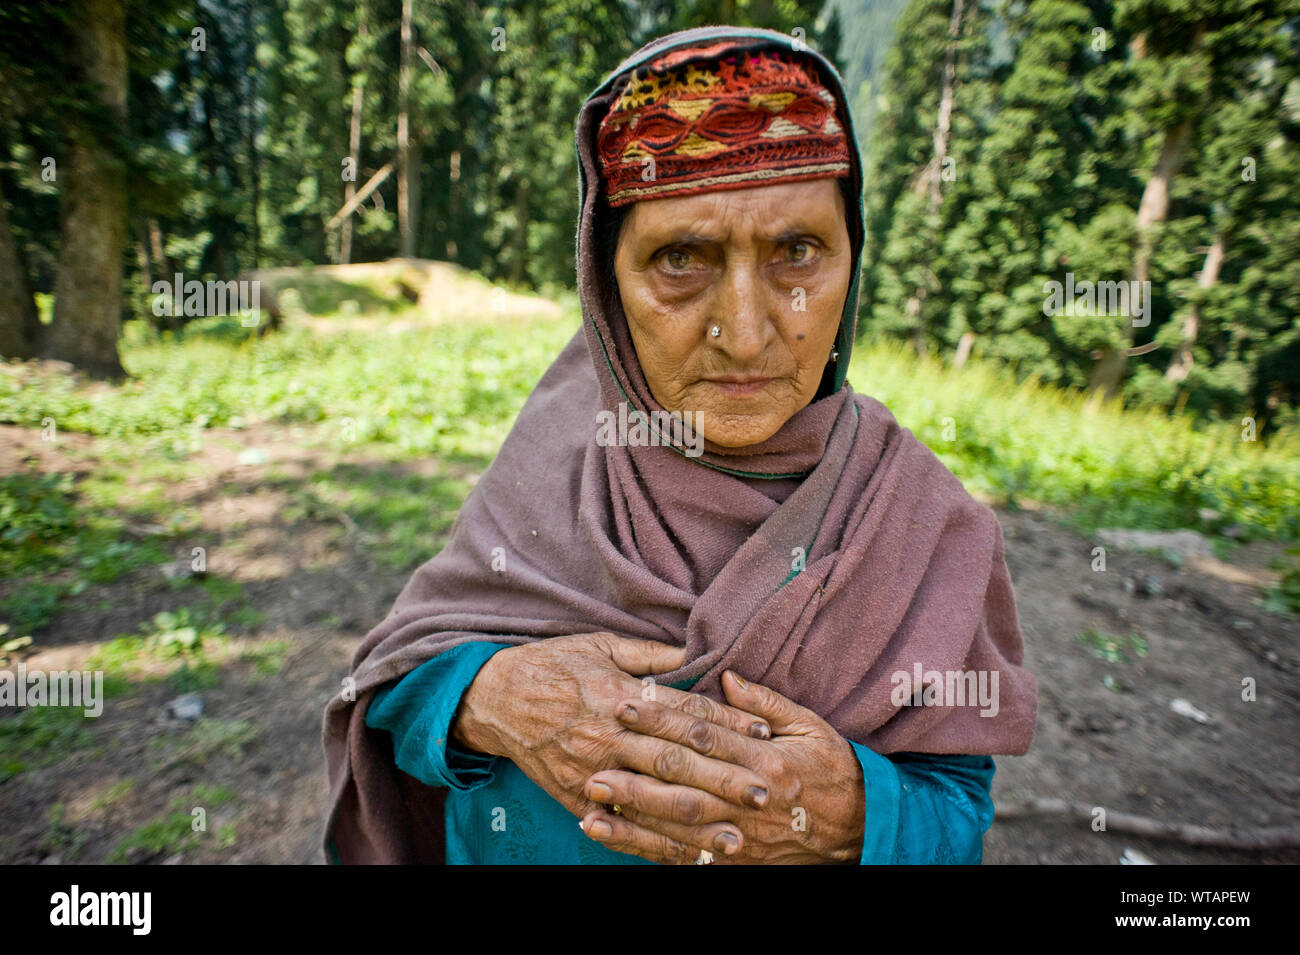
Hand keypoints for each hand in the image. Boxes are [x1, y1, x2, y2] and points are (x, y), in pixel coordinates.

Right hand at [451, 633, 774, 823]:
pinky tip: (685, 852)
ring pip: (652, 800)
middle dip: (724, 777)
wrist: (493, 698)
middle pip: (677, 760)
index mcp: (620, 693)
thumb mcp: (600, 644)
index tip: (764, 733)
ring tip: (737, 834)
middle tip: (765, 791)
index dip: (727, 722)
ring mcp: (592, 770)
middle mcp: (609, 734)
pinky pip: (621, 825)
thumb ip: (650, 655)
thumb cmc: (552, 664)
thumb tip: (694, 653)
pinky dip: (654, 842)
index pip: (684, 711)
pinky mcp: (577, 798)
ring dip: (698, 820)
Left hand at [578, 670, 866, 863]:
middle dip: (635, 765)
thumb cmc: (833, 768)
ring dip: (630, 811)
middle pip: (683, 780)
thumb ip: (766, 701)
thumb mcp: (809, 724)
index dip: (661, 719)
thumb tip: (726, 675)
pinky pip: (682, 855)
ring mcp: (741, 834)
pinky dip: (642, 846)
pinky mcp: (734, 860)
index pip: (704, 734)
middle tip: (592, 751)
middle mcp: (750, 798)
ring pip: (675, 823)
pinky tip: (610, 834)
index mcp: (767, 759)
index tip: (625, 703)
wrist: (861, 828)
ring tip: (590, 796)